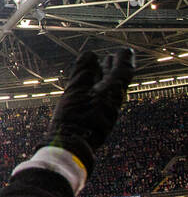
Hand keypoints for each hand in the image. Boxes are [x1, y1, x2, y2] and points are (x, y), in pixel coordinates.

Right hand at [43, 48, 134, 173]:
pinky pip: (104, 100)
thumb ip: (82, 72)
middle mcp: (114, 102)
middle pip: (118, 81)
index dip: (124, 59)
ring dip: (106, 78)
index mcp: (112, 92)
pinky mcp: (101, 120)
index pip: (124, 71)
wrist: (72, 145)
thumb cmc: (74, 118)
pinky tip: (90, 90)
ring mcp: (108, 112)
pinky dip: (99, 90)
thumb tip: (90, 54)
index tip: (123, 50)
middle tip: (110, 57)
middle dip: (114, 68)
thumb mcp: (74, 91)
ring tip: (99, 70)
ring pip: (111, 91)